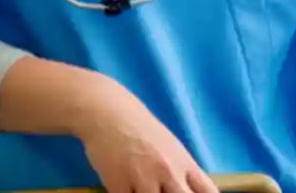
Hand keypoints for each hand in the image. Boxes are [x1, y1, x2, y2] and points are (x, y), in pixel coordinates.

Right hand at [80, 84, 217, 192]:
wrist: (106, 111)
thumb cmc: (139, 127)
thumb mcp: (169, 146)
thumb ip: (181, 171)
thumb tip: (188, 190)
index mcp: (184, 163)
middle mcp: (168, 172)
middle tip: (161, 191)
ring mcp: (144, 179)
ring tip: (140, 187)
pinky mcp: (118, 184)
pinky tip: (124, 187)